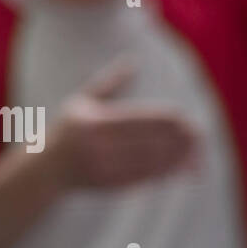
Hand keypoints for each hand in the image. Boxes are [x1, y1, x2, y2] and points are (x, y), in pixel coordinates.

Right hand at [44, 57, 198, 189]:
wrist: (45, 169)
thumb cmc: (68, 129)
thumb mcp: (82, 100)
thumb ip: (110, 82)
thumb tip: (132, 61)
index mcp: (96, 122)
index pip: (144, 120)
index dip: (170, 121)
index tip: (189, 120)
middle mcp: (99, 146)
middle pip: (152, 142)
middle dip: (180, 141)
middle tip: (201, 139)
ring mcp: (104, 168)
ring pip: (152, 163)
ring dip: (178, 160)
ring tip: (197, 156)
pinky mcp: (110, 186)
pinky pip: (144, 179)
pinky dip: (165, 173)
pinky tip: (180, 169)